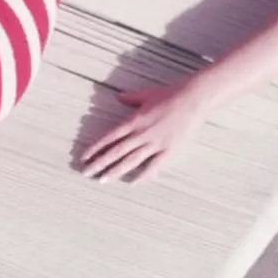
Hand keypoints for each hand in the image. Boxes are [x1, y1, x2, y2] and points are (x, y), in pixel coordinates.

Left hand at [80, 81, 207, 182]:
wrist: (193, 98)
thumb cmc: (170, 94)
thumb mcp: (146, 94)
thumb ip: (131, 98)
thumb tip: (118, 97)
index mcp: (133, 121)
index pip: (109, 138)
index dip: (95, 148)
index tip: (84, 157)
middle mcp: (141, 134)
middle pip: (115, 152)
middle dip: (99, 163)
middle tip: (86, 173)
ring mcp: (155, 144)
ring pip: (130, 161)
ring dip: (115, 171)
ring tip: (102, 180)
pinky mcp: (169, 151)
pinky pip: (153, 167)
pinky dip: (143, 176)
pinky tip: (132, 183)